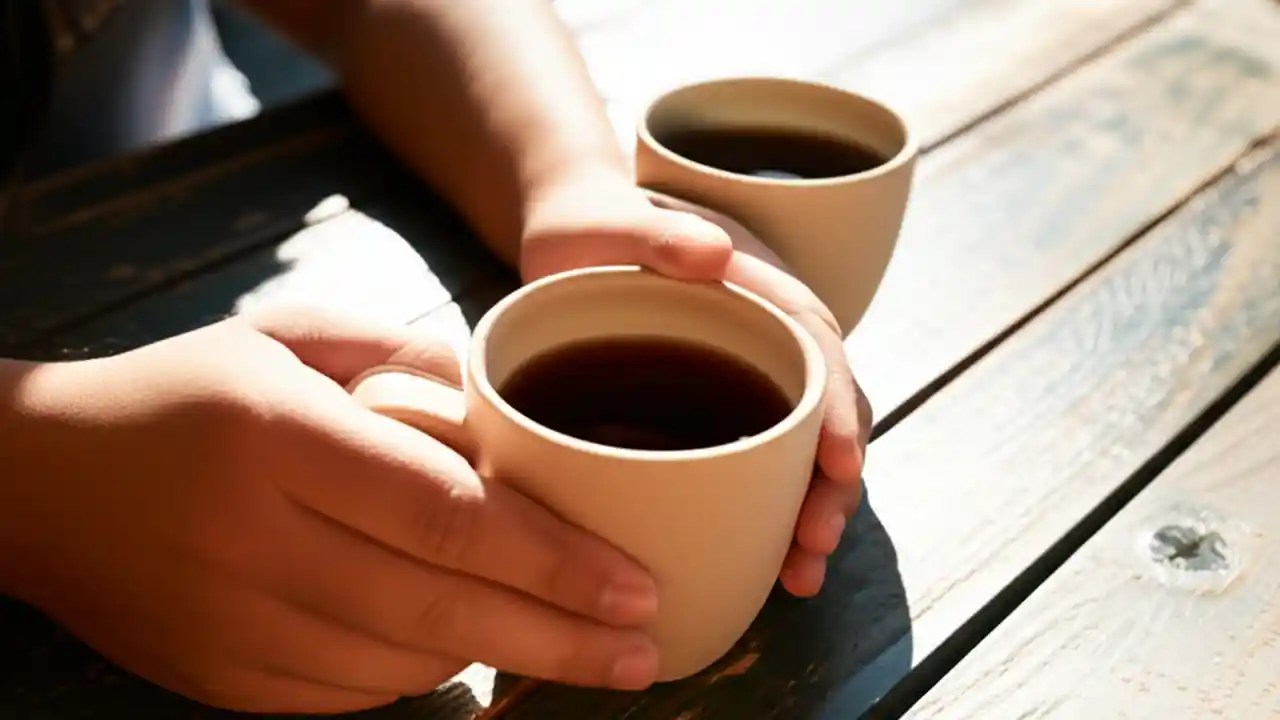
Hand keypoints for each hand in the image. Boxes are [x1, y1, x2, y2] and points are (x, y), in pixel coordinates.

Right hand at [1, 308, 659, 713]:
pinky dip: (420, 676)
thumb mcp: (285, 335)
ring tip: (573, 644)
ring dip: (499, 655)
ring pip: (403, 663)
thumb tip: (495, 404)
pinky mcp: (219, 679)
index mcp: (281, 440)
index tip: (635, 585)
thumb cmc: (181, 393)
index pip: (447, 516)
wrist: (40, 482)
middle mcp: (257, 542)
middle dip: (562, 639)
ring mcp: (234, 626)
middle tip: (645, 652)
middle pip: (443, 609)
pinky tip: (467, 648)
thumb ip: (398, 353)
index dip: (553, 560)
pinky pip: (349, 696)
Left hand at [520, 174, 871, 597]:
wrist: (575, 240)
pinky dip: (767, 514)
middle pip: (823, 414)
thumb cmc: (597, 226)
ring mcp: (747, 380)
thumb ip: (662, 234)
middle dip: (831, 484)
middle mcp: (772, 342)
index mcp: (764, 292)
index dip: (835, 410)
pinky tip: (764, 566)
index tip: (840, 465)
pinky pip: (758, 464)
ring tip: (801, 576)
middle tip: (815, 545)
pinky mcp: (718, 413)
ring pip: (799, 452)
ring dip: (808, 512)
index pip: (818, 350)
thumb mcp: (619, 221)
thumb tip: (718, 254)